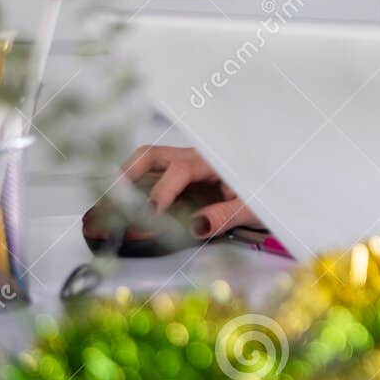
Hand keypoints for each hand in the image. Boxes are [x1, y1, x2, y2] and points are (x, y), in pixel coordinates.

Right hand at [121, 145, 261, 238]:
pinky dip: (134, 186)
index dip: (163, 191)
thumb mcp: (252, 207)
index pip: (180, 170)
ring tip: (108, 203)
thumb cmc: (264, 194)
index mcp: (213, 162)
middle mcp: (194, 159)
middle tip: (113, 199)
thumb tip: (196, 225)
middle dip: (129, 173)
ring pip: (148, 161)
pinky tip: (122, 206)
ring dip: (126, 178)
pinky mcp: (180, 176)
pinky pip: (152, 174)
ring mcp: (185, 165)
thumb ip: (226, 215)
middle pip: (153, 155)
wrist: (271, 187)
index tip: (151, 213)